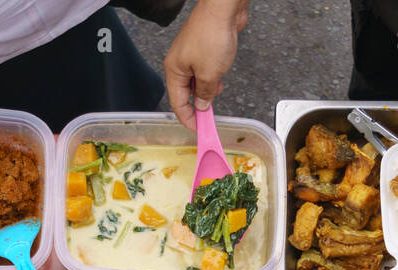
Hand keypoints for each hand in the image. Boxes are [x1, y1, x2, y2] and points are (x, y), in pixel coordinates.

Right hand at [164, 0, 248, 130]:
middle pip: (186, 93)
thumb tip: (204, 105)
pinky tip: (220, 77)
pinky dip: (211, 77)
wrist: (223, 9)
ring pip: (196, 81)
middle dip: (199, 105)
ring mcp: (191, 55)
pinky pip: (204, 70)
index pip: (177, 103)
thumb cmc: (212, 34)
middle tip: (211, 117)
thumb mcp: (210, 73)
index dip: (188, 119)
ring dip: (207, 90)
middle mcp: (179, 63)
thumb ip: (206, 93)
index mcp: (174, 70)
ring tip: (218, 90)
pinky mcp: (203, 48)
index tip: (199, 130)